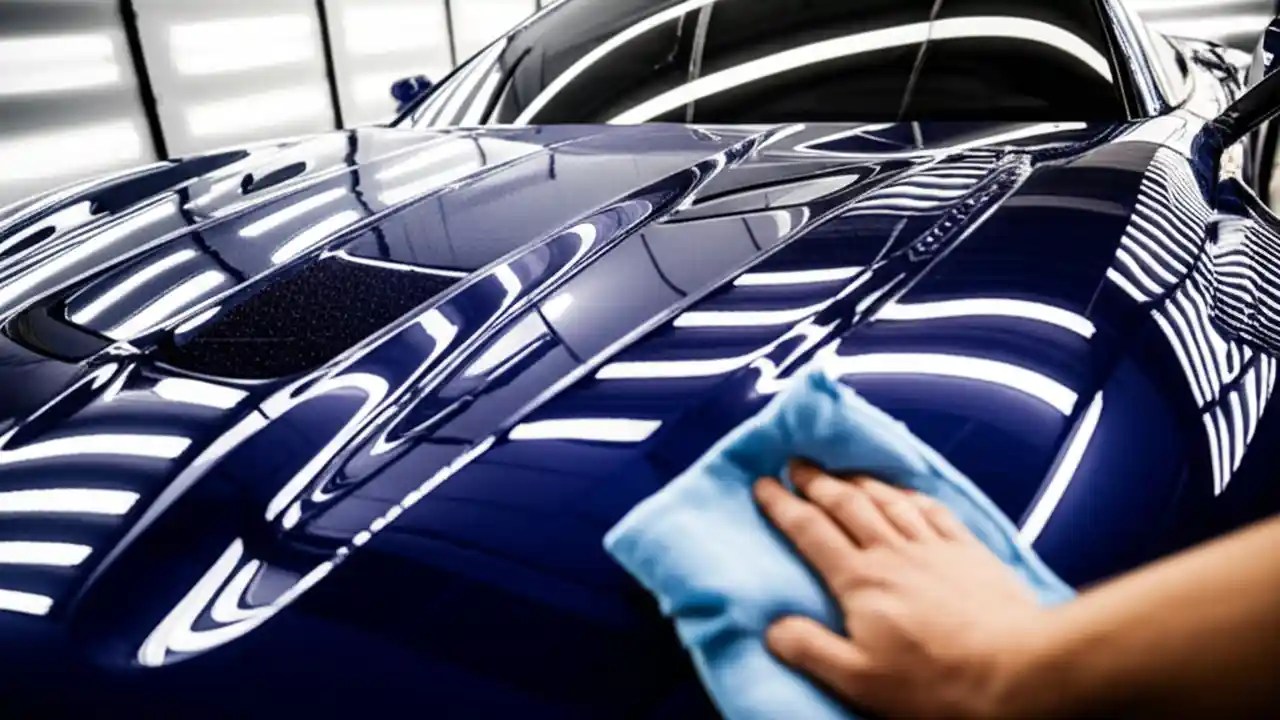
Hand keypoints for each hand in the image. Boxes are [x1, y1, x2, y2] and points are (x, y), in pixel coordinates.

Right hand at [754, 461, 1049, 718]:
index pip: (811, 531)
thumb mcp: (860, 680)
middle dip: (817, 481)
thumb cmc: (936, 682)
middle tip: (796, 464)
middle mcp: (893, 553)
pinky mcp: (970, 551)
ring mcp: (934, 547)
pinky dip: (910, 493)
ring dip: (860, 480)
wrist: (1018, 672)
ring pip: (888, 499)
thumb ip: (811, 650)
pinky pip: (933, 509)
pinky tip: (904, 490)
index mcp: (860, 581)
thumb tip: (772, 627)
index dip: (783, 506)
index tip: (763, 484)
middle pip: (847, 504)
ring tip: (842, 470)